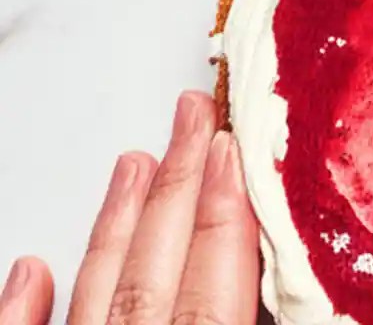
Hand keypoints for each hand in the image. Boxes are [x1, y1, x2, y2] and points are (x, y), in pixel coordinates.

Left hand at [0, 91, 259, 324]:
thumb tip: (295, 297)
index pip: (211, 293)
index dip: (224, 216)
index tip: (230, 149)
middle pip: (154, 271)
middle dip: (179, 184)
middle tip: (194, 116)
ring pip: (99, 292)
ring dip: (119, 221)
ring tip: (135, 161)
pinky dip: (25, 307)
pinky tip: (31, 270)